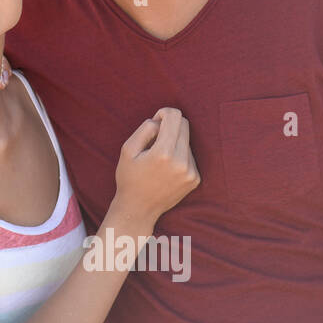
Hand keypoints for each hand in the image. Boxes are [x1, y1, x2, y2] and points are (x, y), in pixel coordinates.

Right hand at [111, 107, 200, 224]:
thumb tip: (161, 120)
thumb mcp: (127, 149)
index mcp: (163, 153)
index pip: (175, 117)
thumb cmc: (129, 177)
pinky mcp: (195, 179)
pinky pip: (190, 156)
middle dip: (171, 124)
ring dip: (174, 142)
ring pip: (187, 141)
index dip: (164, 113)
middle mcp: (181, 162)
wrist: (139, 209)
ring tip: (159, 158)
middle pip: (185, 125)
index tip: (156, 120)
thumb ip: (145, 129)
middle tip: (156, 136)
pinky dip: (179, 155)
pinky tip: (166, 168)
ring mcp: (191, 172)